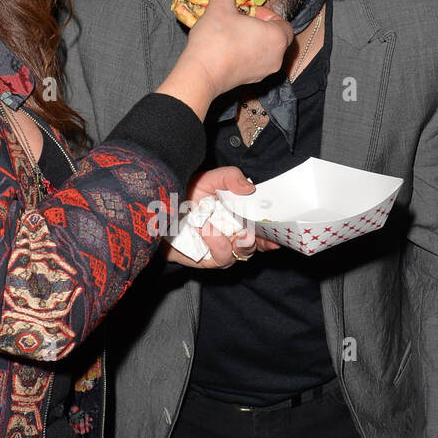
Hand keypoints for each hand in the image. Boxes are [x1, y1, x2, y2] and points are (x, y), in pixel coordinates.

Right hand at [155, 0, 291, 119]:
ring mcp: (265, 72)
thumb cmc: (216, 39)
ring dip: (254, 40)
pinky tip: (228, 48)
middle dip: (261, 27)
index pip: (283, 23)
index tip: (251, 11)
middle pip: (276, 38)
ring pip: (265, 51)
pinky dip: (247, 54)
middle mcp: (277, 57)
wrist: (201, 74)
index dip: (268, 14)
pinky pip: (255, 63)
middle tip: (242, 20)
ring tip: (234, 33)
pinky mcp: (252, 81)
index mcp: (277, 38)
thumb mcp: (220, 6)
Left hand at [161, 166, 280, 268]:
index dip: (274, 231)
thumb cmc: (185, 194)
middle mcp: (234, 234)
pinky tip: (207, 231)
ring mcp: (222, 248)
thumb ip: (230, 177)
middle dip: (262, 241)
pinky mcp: (208, 260)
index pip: (263, 227)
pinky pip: (222, 257)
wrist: (158, 212)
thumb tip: (249, 187)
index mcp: (240, 216)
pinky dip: (218, 244)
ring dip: (240, 242)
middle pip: (257, 244)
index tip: (280, 232)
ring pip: (243, 253)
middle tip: (255, 233)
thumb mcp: (209, 179)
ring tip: (230, 231)